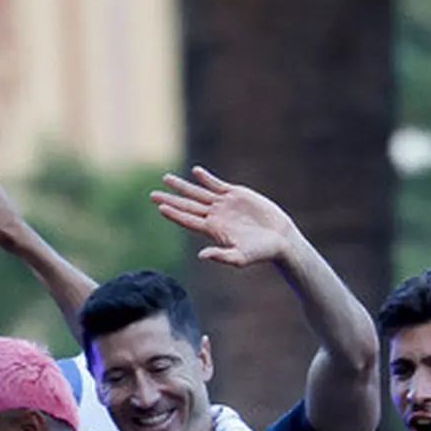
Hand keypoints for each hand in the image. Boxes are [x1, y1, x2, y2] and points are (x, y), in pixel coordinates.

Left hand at [152, 167, 304, 270]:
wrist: (279, 239)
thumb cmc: (261, 252)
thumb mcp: (240, 257)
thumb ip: (221, 256)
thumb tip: (201, 256)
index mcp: (214, 230)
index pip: (188, 220)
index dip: (174, 214)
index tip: (160, 207)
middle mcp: (215, 216)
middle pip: (188, 206)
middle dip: (170, 199)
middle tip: (151, 195)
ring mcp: (224, 204)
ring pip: (198, 193)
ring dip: (183, 186)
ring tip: (166, 178)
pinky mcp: (236, 195)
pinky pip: (217, 185)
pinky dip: (206, 179)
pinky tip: (196, 172)